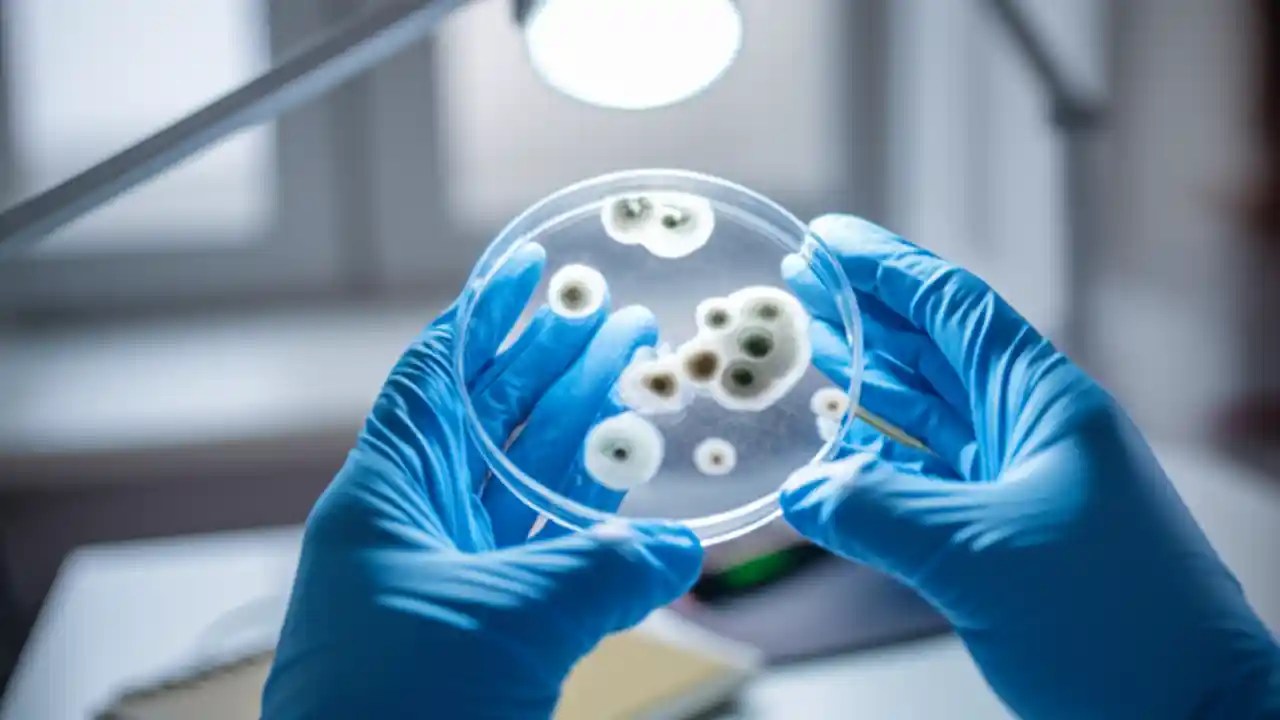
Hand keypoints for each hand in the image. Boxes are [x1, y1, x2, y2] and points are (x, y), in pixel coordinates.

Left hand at [262, 244, 702, 718]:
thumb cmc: (399, 718)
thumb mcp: (509, 625)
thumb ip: (601, 573)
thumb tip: (678, 550)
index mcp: (383, 504)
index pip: (433, 379)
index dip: (482, 317)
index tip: (531, 269)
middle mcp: (409, 533)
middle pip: (486, 420)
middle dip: (549, 364)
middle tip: (611, 316)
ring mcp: (445, 585)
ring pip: (517, 484)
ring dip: (574, 433)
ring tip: (632, 378)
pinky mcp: (479, 636)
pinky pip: (536, 552)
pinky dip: (580, 519)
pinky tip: (623, 490)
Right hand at [780, 216, 1278, 718]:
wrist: (1187, 714)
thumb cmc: (1121, 629)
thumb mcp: (983, 558)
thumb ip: (880, 515)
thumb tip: (804, 491)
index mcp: (1046, 405)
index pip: (956, 309)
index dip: (888, 268)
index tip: (829, 241)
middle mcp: (1032, 432)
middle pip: (937, 350)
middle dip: (867, 314)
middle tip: (801, 286)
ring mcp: (1019, 482)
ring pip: (931, 412)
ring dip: (871, 380)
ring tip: (811, 344)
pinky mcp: (1005, 532)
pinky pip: (929, 475)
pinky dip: (880, 457)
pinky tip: (842, 447)